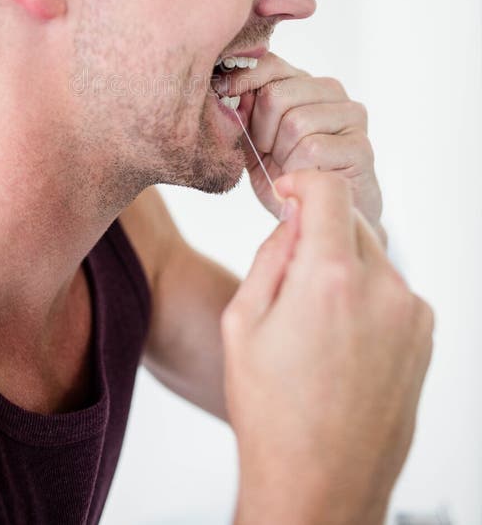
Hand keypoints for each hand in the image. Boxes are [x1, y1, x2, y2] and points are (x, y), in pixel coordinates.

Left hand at [214, 53, 382, 228]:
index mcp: (303, 82)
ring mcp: (351, 117)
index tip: (224, 100)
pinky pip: (313, 148)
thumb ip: (242, 112)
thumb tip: (226, 89)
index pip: (269, 64)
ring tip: (289, 167)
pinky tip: (303, 177)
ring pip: (296, 122)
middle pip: (276, 95)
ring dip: (282, 154)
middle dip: (262, 132)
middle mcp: (331, 91)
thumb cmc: (285, 175)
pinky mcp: (361, 146)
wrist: (320, 216)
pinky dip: (298, 169)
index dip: (240, 83)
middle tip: (269, 154)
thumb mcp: (252, 140)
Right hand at [222, 170, 433, 524]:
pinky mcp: (425, 338)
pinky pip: (393, 290)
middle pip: (353, 220)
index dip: (302, 183)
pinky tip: (340, 338)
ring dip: (344, 263)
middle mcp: (384, 289)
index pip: (329, 191)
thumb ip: (272, 254)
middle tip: (289, 270)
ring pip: (374, 255)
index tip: (288, 194)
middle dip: (320, 228)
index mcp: (332, 279)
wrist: (320, 486)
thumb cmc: (272, 412)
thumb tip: (295, 218)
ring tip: (313, 319)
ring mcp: (412, 315)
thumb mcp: (243, 322)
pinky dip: (367, 293)